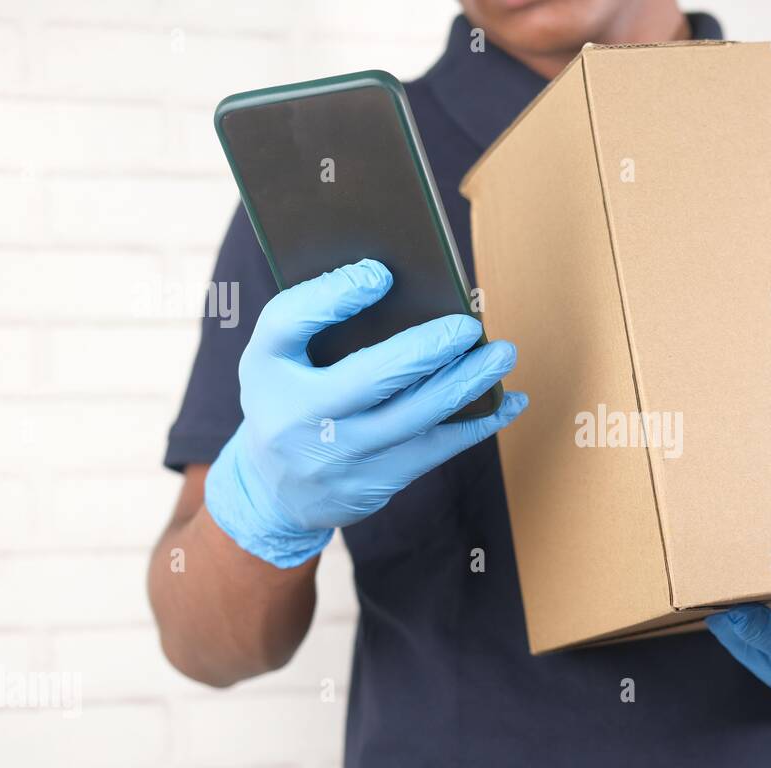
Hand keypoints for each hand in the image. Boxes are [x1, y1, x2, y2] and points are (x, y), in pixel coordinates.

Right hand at [204, 258, 525, 567]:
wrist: (274, 490)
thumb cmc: (287, 399)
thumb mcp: (278, 356)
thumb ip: (318, 317)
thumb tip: (397, 281)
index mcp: (264, 366)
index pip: (289, 321)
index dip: (334, 294)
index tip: (382, 273)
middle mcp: (294, 416)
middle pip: (370, 377)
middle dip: (428, 349)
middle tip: (470, 325)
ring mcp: (336, 457)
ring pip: (414, 417)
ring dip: (465, 384)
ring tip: (502, 356)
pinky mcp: (372, 484)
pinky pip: (434, 450)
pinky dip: (475, 424)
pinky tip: (506, 402)